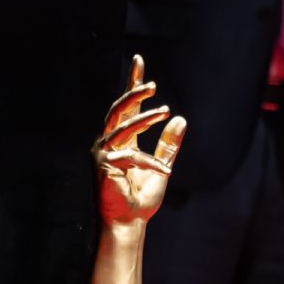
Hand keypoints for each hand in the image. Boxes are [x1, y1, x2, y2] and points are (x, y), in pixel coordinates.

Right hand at [93, 54, 186, 227]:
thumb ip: (168, 144)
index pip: (126, 105)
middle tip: (152, 86)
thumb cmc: (142, 197)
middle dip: (133, 93)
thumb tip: (181, 118)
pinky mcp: (103, 164)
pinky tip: (165, 169)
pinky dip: (149, 161)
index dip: (132, 83)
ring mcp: (102, 151)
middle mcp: (108, 140)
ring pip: (122, 125)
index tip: (139, 60)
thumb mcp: (162, 166)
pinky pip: (129, 155)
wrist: (129, 223)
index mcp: (120, 139)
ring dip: (143, 118)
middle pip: (118, 109)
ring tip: (163, 111)